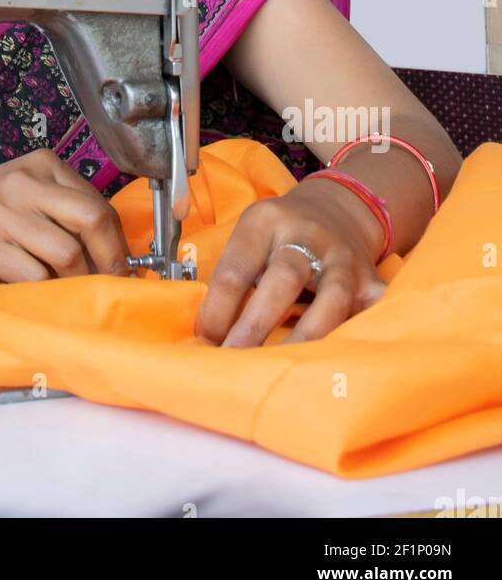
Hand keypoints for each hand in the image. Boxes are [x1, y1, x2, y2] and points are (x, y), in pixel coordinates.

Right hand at [0, 149, 130, 283]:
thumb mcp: (26, 196)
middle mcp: (24, 181)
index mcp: (43, 164)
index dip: (119, 243)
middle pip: (92, 220)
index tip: (123, 269)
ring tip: (73, 292)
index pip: (99, 204)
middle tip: (112, 285)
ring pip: (67, 253)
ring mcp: (1, 211)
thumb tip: (117, 253)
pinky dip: (47, 292)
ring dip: (78, 282)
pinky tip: (42, 295)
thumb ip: (65, 211)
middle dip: (111, 261)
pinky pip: (34, 276)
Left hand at [195, 178, 387, 347]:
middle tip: (234, 359)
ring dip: (304, 338)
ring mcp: (343, 259)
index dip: (217, 308)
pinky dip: (364, 335)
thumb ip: (234, 275)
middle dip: (255, 325)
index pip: (236, 267)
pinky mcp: (371, 281)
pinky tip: (345, 362)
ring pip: (332, 299)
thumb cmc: (279, 233)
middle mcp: (307, 235)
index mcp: (266, 222)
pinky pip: (374, 310)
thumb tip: (208, 334)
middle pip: (283, 278)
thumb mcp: (250, 235)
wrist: (337, 208)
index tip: (205, 340)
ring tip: (281, 371)